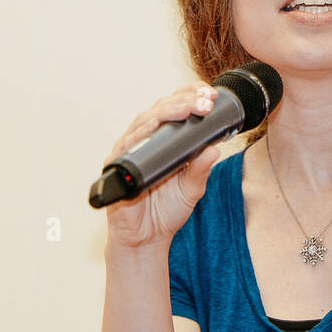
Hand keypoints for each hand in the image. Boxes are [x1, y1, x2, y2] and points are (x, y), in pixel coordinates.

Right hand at [100, 81, 223, 249]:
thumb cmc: (167, 210)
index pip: (176, 108)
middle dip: (184, 102)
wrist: (146, 238)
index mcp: (164, 140)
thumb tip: (215, 148)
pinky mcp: (116, 163)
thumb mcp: (192, 188)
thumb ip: (201, 169)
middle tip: (204, 101)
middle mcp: (146, 140)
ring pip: (145, 121)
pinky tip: (152, 127)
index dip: (190, 96)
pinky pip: (126, 144)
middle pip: (161, 110)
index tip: (208, 93)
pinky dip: (139, 134)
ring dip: (166, 112)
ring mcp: (130, 150)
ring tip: (186, 108)